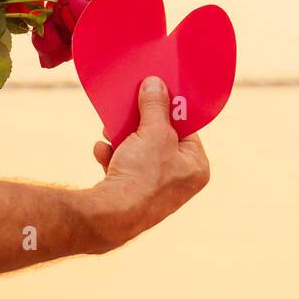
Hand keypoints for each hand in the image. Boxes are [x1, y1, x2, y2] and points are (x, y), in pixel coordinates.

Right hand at [84, 76, 210, 251]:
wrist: (110, 215)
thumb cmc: (142, 175)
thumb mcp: (154, 130)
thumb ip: (156, 104)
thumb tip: (156, 83)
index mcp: (196, 168)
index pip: (187, 130)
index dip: (169, 111)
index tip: (154, 96)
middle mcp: (180, 182)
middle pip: (160, 140)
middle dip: (139, 125)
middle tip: (128, 110)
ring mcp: (155, 192)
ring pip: (138, 152)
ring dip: (122, 138)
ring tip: (109, 130)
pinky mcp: (131, 198)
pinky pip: (124, 168)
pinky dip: (112, 157)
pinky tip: (102, 151)